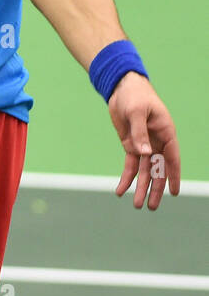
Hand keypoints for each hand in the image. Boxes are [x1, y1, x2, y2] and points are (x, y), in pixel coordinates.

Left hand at [107, 72, 180, 209]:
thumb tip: (144, 153)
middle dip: (154, 189)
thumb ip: (140, 132)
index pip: (172, 158)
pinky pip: (130, 164)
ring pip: (145, 171)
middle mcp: (158, 142)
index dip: (173, 175)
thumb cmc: (135, 96)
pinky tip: (121, 190)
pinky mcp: (131, 145)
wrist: (122, 88)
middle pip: (158, 170)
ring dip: (141, 187)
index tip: (175, 192)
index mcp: (166, 133)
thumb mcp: (136, 112)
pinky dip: (126, 177)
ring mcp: (145, 145)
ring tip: (138, 205)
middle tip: (151, 207)